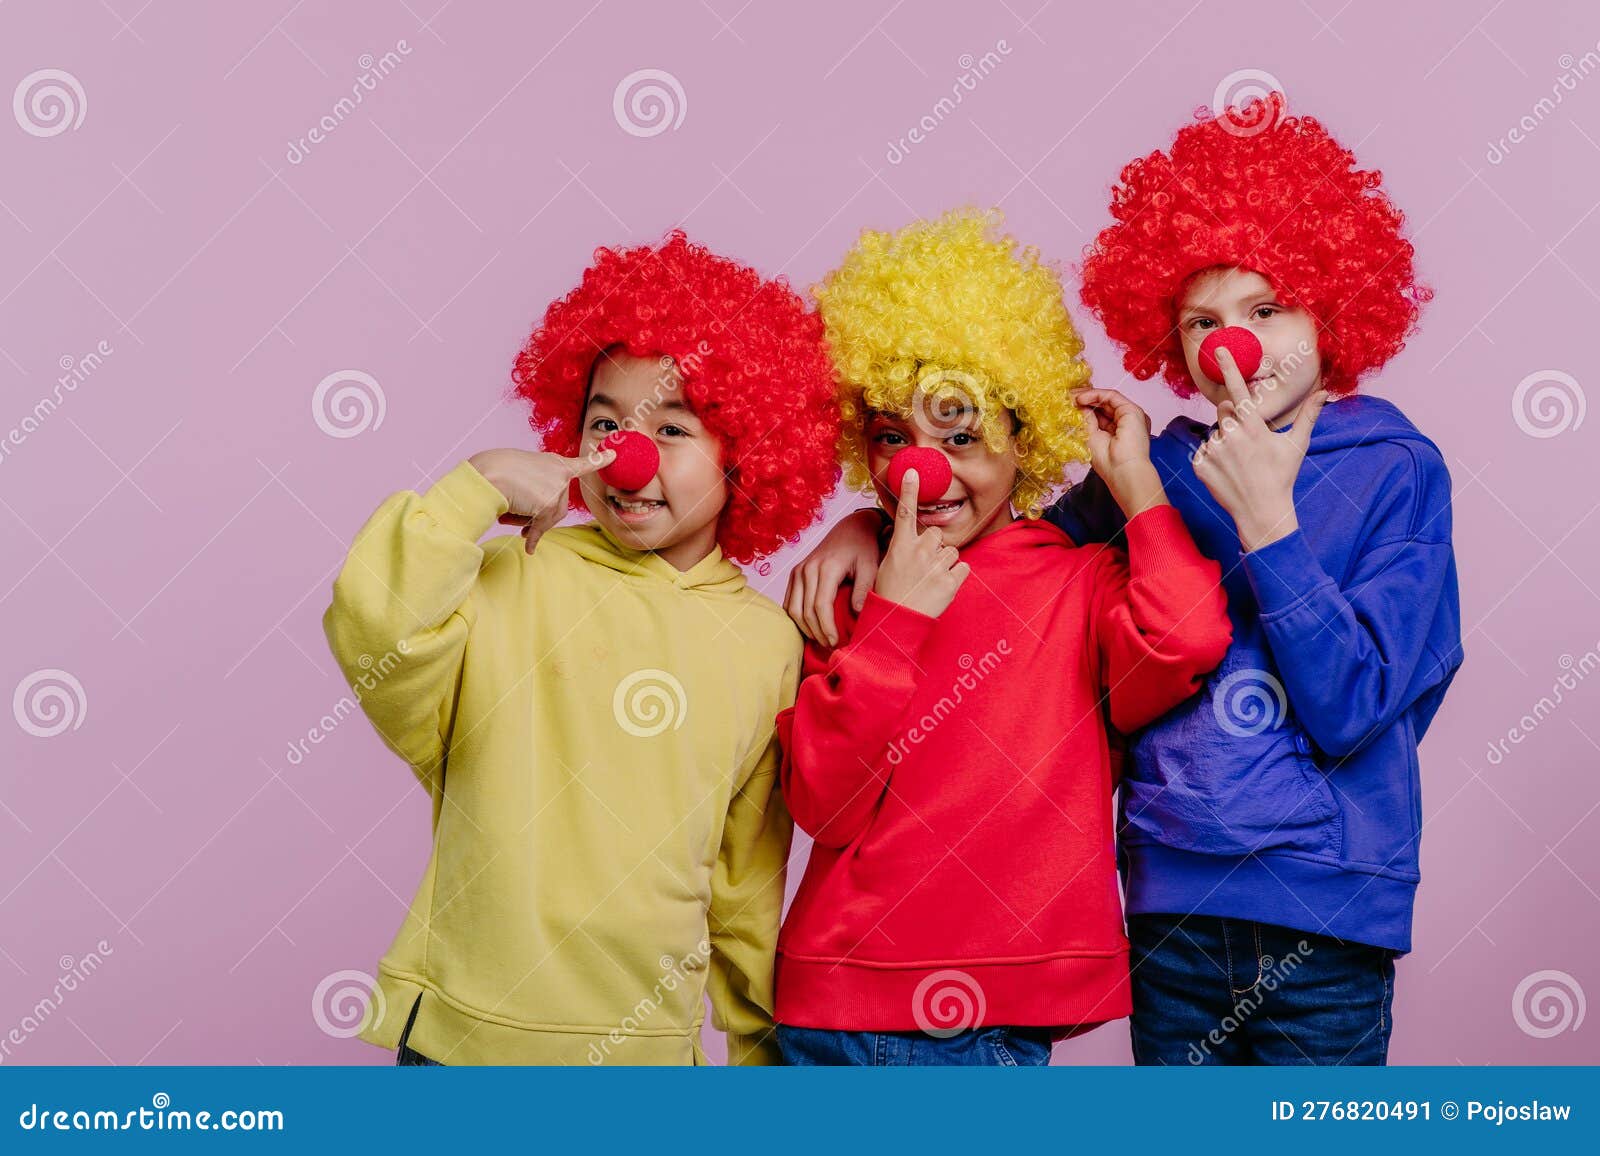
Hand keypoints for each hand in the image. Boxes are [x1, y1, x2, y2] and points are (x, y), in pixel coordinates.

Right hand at [468, 445, 614, 552]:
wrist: (485, 475)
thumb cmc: (492, 471)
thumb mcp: (519, 473)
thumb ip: (535, 490)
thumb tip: (534, 528)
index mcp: (552, 461)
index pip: (581, 463)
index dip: (598, 461)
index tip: (613, 456)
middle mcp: (560, 471)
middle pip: (559, 505)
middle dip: (540, 516)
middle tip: (520, 519)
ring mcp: (557, 487)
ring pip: (550, 517)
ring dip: (531, 523)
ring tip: (510, 514)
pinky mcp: (550, 503)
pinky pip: (541, 527)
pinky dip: (532, 537)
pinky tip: (528, 547)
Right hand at [784, 507, 884, 646]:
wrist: (850, 529)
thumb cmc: (863, 549)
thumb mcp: (870, 566)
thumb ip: (863, 589)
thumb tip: (857, 614)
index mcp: (826, 567)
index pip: (820, 605)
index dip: (826, 628)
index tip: (836, 643)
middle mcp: (807, 568)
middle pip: (805, 611)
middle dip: (817, 633)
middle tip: (831, 648)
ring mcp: (798, 570)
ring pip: (793, 609)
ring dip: (806, 629)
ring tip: (822, 641)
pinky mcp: (795, 573)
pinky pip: (789, 602)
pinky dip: (797, 619)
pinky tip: (811, 629)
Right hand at [872, 470, 969, 618]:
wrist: (896, 622)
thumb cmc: (890, 594)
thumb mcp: (888, 566)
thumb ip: (904, 548)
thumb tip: (915, 539)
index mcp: (900, 546)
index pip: (905, 512)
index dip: (909, 490)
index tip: (913, 471)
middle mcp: (918, 552)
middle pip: (937, 534)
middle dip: (935, 546)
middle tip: (923, 567)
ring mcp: (935, 566)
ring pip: (952, 551)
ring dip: (945, 564)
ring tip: (930, 581)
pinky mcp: (950, 582)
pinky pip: (963, 568)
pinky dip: (956, 577)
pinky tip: (941, 588)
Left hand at [1075, 388, 1167, 517]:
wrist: (1123, 471)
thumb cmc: (1109, 462)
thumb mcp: (1090, 437)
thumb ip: (1086, 420)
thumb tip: (1077, 405)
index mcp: (1118, 430)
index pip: (1100, 413)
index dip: (1085, 406)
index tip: (1068, 404)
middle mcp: (1126, 421)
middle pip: (1104, 404)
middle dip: (1085, 399)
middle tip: (1067, 396)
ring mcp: (1130, 415)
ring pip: (1107, 398)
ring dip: (1088, 395)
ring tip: (1071, 397)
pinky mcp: (1132, 410)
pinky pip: (1111, 396)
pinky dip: (1095, 395)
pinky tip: (1081, 399)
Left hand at [1190, 348, 1327, 550]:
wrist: (1261, 512)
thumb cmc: (1282, 477)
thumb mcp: (1297, 445)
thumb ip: (1308, 415)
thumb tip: (1324, 392)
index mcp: (1253, 427)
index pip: (1238, 389)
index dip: (1229, 367)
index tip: (1219, 349)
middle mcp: (1230, 435)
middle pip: (1224, 411)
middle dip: (1234, 419)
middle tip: (1248, 443)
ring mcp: (1214, 451)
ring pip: (1215, 433)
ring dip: (1225, 442)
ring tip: (1240, 462)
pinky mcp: (1200, 465)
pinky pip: (1203, 452)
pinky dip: (1213, 459)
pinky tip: (1228, 472)